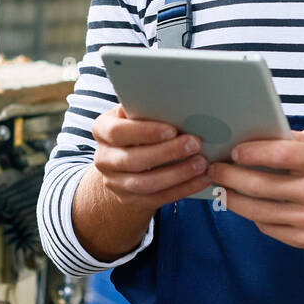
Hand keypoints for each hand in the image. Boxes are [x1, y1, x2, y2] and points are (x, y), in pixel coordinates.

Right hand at [89, 104, 212, 214]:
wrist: (125, 160)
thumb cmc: (138, 127)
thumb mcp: (135, 114)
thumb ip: (147, 110)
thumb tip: (176, 103)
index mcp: (102, 130)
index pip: (118, 133)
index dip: (145, 132)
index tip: (172, 130)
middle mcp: (103, 158)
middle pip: (133, 160)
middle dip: (167, 153)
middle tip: (195, 144)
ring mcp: (114, 183)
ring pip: (145, 184)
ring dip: (177, 174)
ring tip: (201, 164)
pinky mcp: (129, 200)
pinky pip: (157, 199)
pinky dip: (182, 189)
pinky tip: (202, 179)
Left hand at [208, 127, 303, 248]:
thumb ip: (292, 139)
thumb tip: (251, 137)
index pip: (283, 155)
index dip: (254, 152)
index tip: (233, 151)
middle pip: (263, 185)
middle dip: (231, 176)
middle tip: (213, 168)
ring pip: (259, 211)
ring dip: (232, 198)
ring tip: (219, 186)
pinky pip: (267, 227)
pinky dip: (250, 214)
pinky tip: (242, 203)